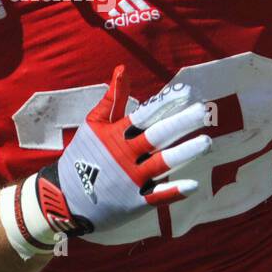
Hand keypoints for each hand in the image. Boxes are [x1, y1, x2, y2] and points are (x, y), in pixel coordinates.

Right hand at [0, 65, 211, 256]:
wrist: (65, 198)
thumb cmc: (83, 157)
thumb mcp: (93, 126)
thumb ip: (112, 99)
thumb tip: (123, 69)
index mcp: (115, 135)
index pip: (143, 116)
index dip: (164, 104)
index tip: (185, 93)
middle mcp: (124, 156)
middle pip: (156, 136)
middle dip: (180, 123)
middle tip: (202, 113)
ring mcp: (130, 180)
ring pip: (161, 164)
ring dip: (184, 153)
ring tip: (206, 142)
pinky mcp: (134, 203)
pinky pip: (157, 196)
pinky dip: (174, 191)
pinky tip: (193, 184)